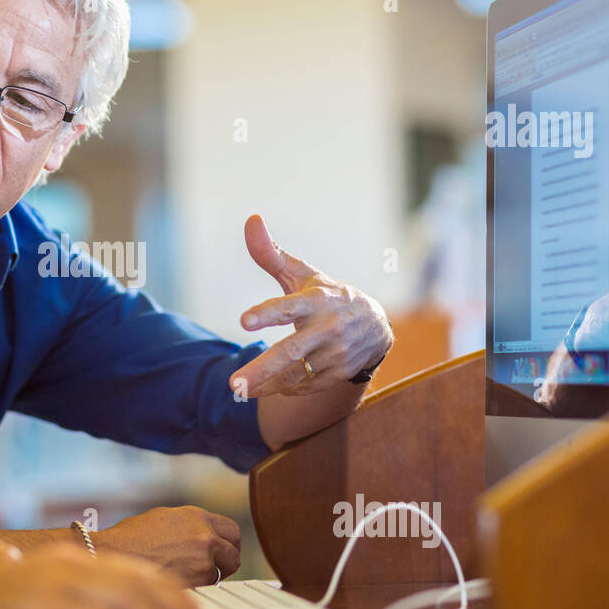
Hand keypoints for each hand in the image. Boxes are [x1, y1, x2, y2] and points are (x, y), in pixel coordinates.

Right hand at [97, 505, 241, 585]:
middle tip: (213, 568)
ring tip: (186, 575)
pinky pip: (208, 587)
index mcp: (197, 516)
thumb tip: (207, 536)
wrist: (113, 555)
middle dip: (226, 562)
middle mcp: (205, 535)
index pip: (232, 531)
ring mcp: (203, 558)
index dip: (228, 544)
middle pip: (234, 554)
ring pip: (222, 573)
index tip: (223, 551)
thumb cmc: (131, 538)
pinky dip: (198, 587)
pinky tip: (179, 582)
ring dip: (210, 576)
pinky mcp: (196, 580)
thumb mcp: (165, 518)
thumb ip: (191, 525)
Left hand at [231, 214, 391, 397]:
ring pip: (295, 374)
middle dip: (261, 369)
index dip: (268, 313)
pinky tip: (268, 387)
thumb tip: (251, 219)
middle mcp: (327, 327)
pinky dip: (285, 389)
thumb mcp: (302, 274)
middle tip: (233, 384)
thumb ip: (271, 254)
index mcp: (316, 300)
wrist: (374, 326)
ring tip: (241, 389)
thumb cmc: (325, 296)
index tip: (244, 320)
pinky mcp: (339, 373)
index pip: (289, 306)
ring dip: (267, 384)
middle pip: (290, 351)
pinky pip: (305, 386)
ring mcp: (335, 353)